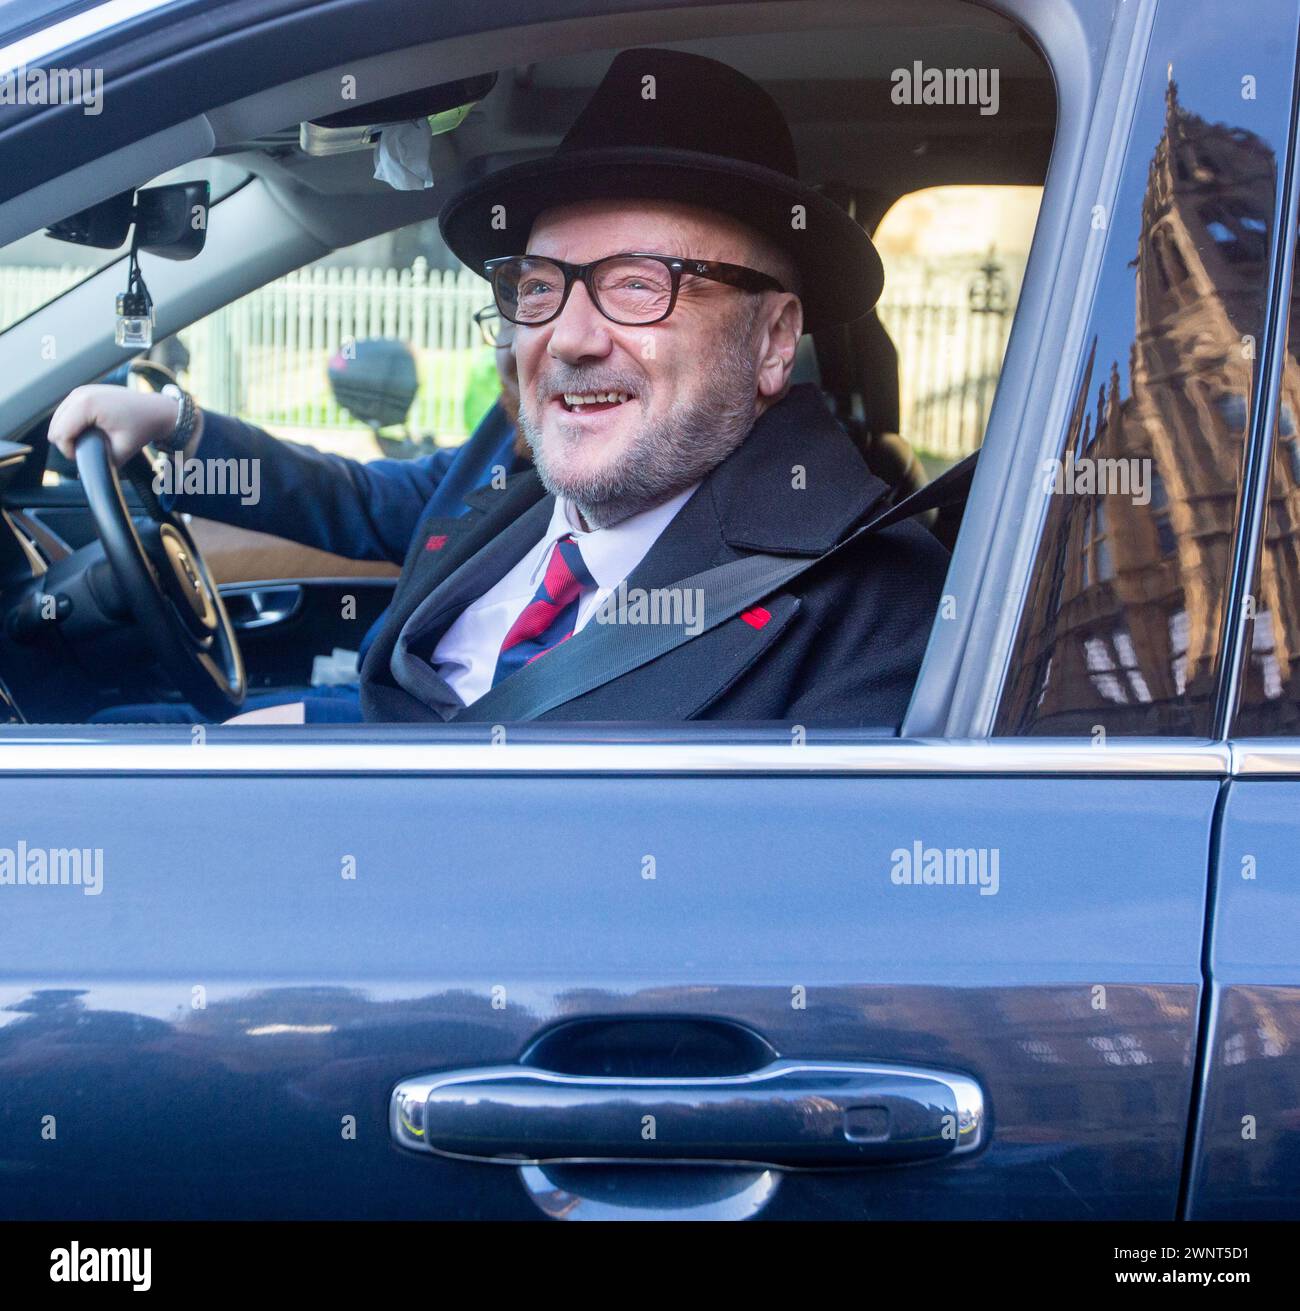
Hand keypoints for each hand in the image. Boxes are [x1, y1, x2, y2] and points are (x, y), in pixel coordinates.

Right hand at [47, 384, 194, 465]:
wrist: (156, 410)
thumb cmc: (142, 427)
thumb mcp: (122, 449)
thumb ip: (101, 462)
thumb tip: (84, 473)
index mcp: (86, 404)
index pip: (60, 434)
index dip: (71, 452)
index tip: (87, 457)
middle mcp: (79, 394)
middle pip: (55, 427)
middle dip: (69, 444)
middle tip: (90, 450)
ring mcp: (80, 391)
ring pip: (57, 420)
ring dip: (70, 435)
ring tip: (91, 442)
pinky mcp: (82, 392)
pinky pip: (65, 413)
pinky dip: (72, 425)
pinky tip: (89, 432)